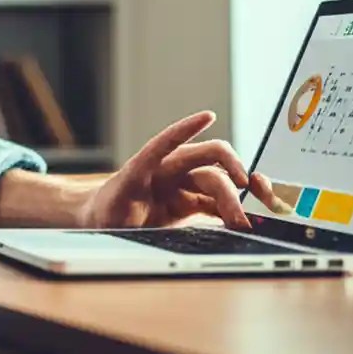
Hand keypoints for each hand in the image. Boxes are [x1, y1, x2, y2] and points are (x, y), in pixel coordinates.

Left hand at [78, 111, 277, 229]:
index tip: (208, 116)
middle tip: (241, 204)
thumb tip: (147, 237)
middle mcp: (171, 168)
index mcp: (146, 166)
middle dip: (231, 177)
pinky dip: (235, 207)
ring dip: (237, 197)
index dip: (186, 128)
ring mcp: (184, 183)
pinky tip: (246, 219)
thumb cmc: (107, 212)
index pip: (167, 141)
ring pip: (220, 180)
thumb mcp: (111, 217)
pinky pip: (219, 200)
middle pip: (210, 161)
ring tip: (245, 222)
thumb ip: (131, 223)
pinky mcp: (192, 201)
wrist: (106, 219)